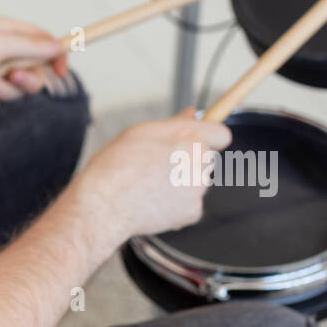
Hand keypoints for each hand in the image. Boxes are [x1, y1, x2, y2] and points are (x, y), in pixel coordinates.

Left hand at [0, 18, 71, 110]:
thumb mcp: (1, 43)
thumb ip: (33, 47)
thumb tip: (60, 46)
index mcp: (11, 32)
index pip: (45, 43)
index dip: (56, 57)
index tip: (60, 72)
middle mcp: (3, 50)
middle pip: (34, 73)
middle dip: (24, 80)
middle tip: (13, 75)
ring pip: (14, 91)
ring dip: (0, 89)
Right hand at [73, 108, 231, 245]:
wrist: (106, 203)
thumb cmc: (117, 165)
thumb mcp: (141, 132)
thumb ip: (173, 124)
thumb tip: (190, 115)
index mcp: (188, 136)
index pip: (220, 134)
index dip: (208, 136)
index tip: (197, 140)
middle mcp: (199, 161)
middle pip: (206, 158)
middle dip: (190, 159)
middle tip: (160, 163)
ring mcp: (198, 188)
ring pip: (196, 182)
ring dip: (181, 182)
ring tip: (150, 184)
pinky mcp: (193, 212)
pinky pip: (190, 205)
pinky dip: (177, 205)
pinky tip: (154, 201)